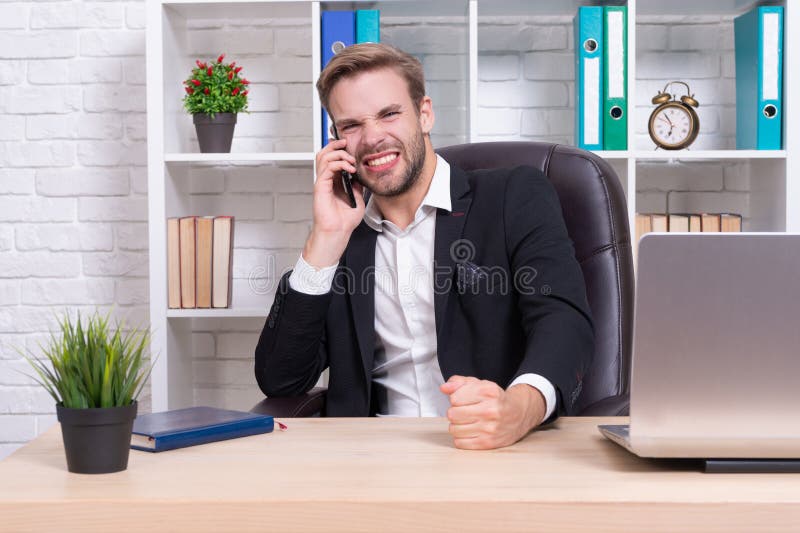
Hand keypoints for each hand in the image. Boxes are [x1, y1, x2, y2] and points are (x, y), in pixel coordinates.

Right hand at [304, 139, 366, 267]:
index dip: (339, 149)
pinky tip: (349, 169)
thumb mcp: (358, 199)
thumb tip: (360, 174)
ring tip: (350, 160)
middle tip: (347, 143)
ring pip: (323, 157)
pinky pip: (327, 167)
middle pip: (325, 153)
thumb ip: (357, 185)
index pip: (333, 159)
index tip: (350, 145)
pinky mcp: (320, 186)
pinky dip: (339, 164)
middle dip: (336, 145)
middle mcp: (326, 180)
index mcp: (334, 182)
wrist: (338, 232)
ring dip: (338, 153)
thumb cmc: (345, 221)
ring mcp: (322, 182)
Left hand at [440, 376, 545, 449]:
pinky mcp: (488, 443)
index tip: (463, 400)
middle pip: (452, 414)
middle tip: (464, 411)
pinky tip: (469, 431)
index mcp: (488, 391)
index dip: (455, 399)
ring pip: (454, 429)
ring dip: (457, 425)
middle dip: (455, 412)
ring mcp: (490, 428)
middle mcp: (490, 410)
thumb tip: (444, 388)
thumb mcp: (480, 384)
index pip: (454, 398)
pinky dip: (461, 437)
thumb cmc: (495, 398)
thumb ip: (459, 382)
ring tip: (467, 421)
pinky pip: (460, 443)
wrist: (519, 414)